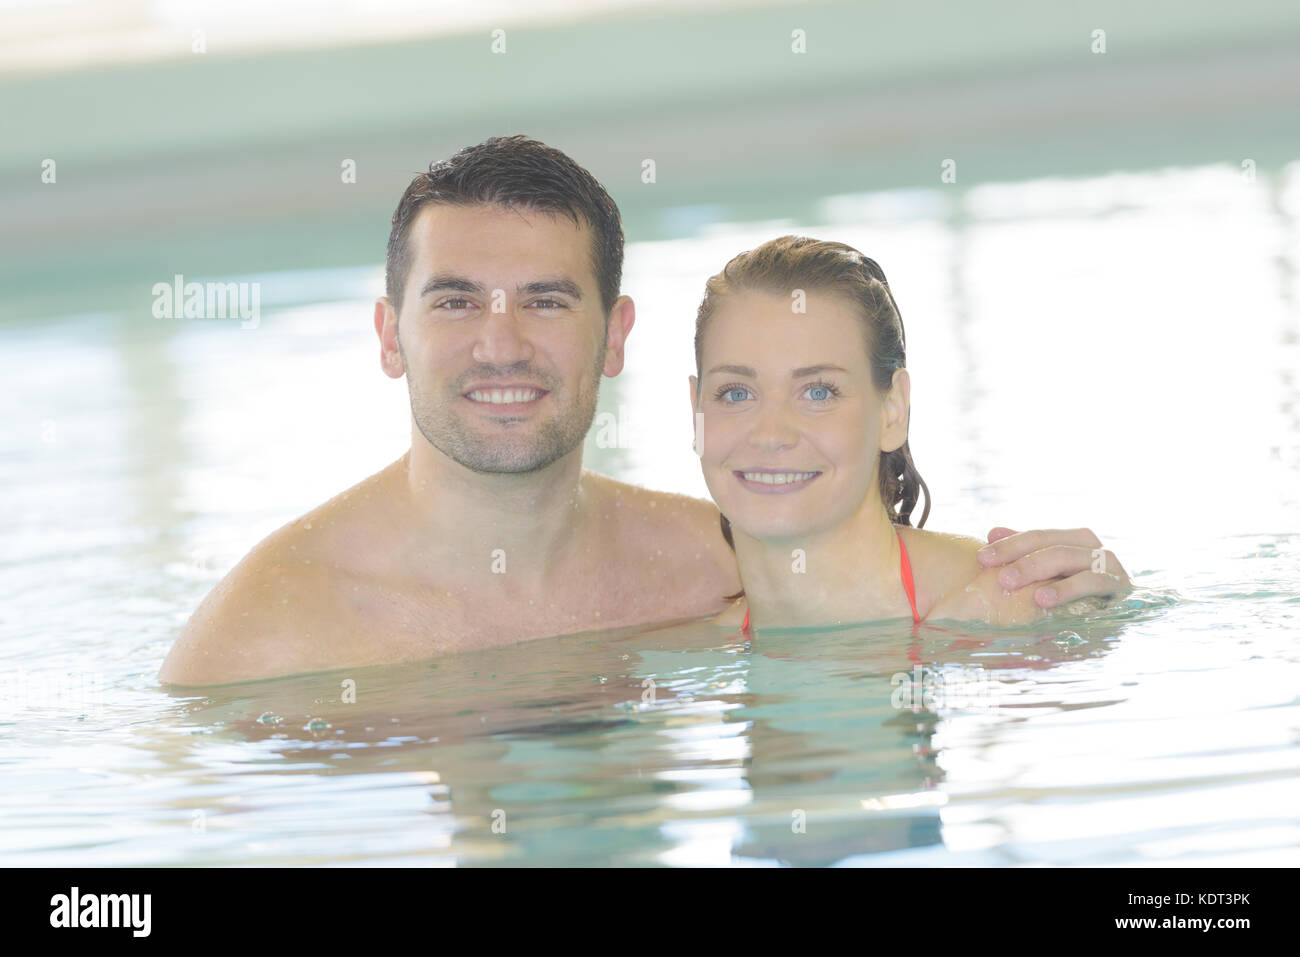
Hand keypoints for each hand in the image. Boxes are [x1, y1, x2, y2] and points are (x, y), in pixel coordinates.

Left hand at [977, 527, 1131, 608]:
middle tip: (994, 574)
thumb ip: (1024, 556)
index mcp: (1074, 541)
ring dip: (1035, 568)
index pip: (1037, 536)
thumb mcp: (1047, 580)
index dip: (1009, 544)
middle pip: (1052, 543)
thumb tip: (992, 531)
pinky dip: (1066, 589)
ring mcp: (1110, 565)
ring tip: (1008, 583)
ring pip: (1068, 557)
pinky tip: (1042, 599)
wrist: (1114, 628)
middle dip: (1018, 555)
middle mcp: (1093, 548)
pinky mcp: (1121, 587)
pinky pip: (1092, 582)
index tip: (981, 557)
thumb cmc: (1073, 604)